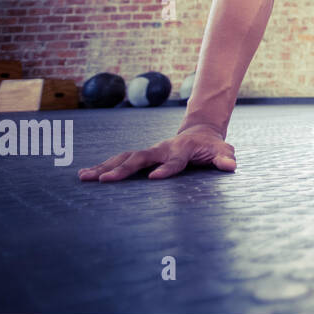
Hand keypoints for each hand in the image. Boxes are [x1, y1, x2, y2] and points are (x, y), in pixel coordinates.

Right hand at [78, 125, 237, 180]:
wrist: (200, 133)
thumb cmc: (212, 146)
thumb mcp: (223, 151)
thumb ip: (225, 158)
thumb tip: (230, 166)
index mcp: (182, 150)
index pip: (174, 161)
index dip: (166, 170)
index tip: (154, 179)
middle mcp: (162, 149)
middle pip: (140, 158)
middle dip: (122, 169)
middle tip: (104, 180)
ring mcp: (150, 152)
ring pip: (125, 158)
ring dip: (105, 167)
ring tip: (83, 177)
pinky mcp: (143, 156)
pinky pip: (120, 160)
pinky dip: (103, 167)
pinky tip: (85, 176)